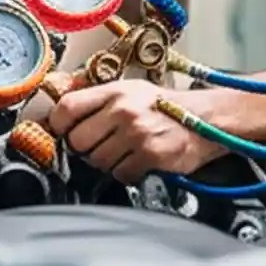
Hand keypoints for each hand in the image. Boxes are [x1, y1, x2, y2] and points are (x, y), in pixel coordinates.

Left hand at [46, 79, 227, 184]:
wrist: (206, 118)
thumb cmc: (165, 106)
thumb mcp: (130, 91)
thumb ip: (98, 101)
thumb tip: (62, 117)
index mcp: (115, 91)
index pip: (67, 107)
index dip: (59, 124)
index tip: (62, 131)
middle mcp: (123, 110)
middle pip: (78, 140)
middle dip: (85, 148)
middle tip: (100, 144)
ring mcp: (137, 133)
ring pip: (97, 161)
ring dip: (107, 162)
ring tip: (124, 152)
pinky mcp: (150, 155)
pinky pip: (120, 174)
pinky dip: (126, 173)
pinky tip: (137, 161)